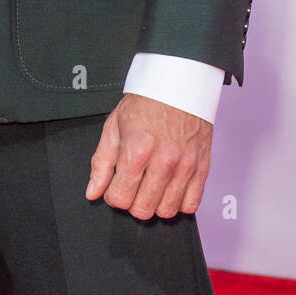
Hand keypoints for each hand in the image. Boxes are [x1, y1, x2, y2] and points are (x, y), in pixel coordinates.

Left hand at [85, 93, 212, 218]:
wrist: (178, 83)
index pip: (120, 197)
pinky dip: (178, 203)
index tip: (115, 186)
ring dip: (155, 204)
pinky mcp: (202, 167)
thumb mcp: (114, 126)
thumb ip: (101, 162)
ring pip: (167, 211)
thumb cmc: (145, 102)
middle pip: (143, 209)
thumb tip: (93, 192)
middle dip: (132, 202)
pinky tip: (169, 189)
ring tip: (150, 187)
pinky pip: (191, 204)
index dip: (112, 195)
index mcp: (137, 149)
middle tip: (132, 186)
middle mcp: (163, 160)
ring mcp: (186, 165)